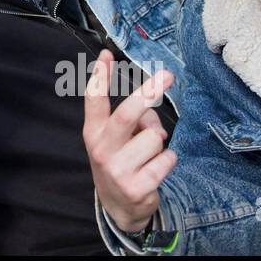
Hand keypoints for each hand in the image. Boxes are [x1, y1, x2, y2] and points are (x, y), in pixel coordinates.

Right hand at [83, 50, 176, 233]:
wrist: (118, 206)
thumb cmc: (120, 160)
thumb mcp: (116, 141)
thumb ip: (132, 124)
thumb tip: (157, 129)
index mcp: (93, 132)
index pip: (94, 100)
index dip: (100, 76)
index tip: (107, 54)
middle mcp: (101, 149)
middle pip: (127, 114)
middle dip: (149, 92)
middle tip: (168, 75)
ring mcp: (117, 170)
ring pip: (154, 138)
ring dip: (159, 143)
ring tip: (149, 155)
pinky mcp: (137, 187)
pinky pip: (166, 159)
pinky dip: (168, 160)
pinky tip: (156, 169)